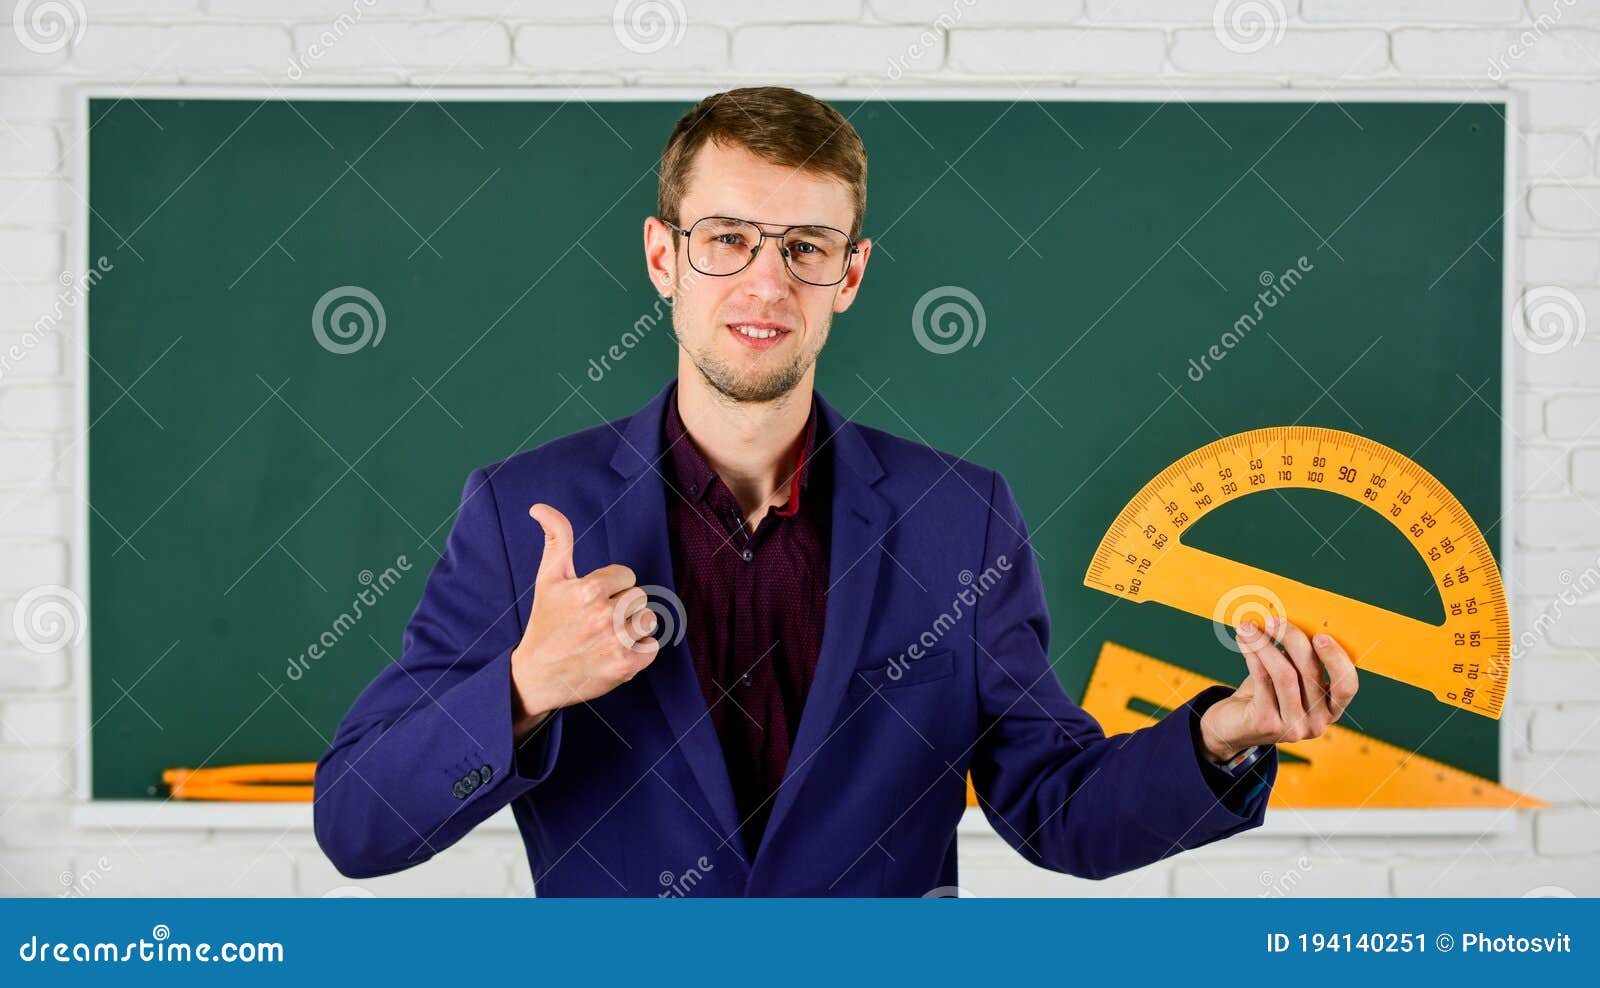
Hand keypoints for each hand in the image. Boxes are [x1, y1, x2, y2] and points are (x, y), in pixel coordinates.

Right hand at [509, 503, 660, 740]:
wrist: (538, 675)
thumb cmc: (546, 623)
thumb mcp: (548, 578)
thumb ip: (556, 538)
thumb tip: (539, 507)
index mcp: (589, 590)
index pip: (626, 576)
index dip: (610, 588)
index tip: (589, 602)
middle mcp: (604, 616)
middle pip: (639, 597)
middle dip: (621, 606)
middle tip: (595, 622)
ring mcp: (616, 642)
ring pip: (648, 620)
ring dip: (632, 627)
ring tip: (606, 636)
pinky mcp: (625, 666)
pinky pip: (652, 647)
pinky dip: (639, 651)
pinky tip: (615, 651)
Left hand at [1198, 615, 1359, 762]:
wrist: (1232, 727)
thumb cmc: (1264, 697)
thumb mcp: (1288, 680)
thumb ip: (1297, 660)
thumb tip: (1290, 623)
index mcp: (1330, 709)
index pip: (1347, 685)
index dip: (1337, 659)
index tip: (1321, 635)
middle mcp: (1317, 722)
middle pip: (1311, 672)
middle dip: (1292, 638)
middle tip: (1274, 621)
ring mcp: (1293, 727)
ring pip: (1285, 674)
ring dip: (1265, 644)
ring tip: (1250, 628)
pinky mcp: (1267, 724)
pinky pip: (1262, 679)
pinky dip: (1252, 654)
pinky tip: (1244, 641)